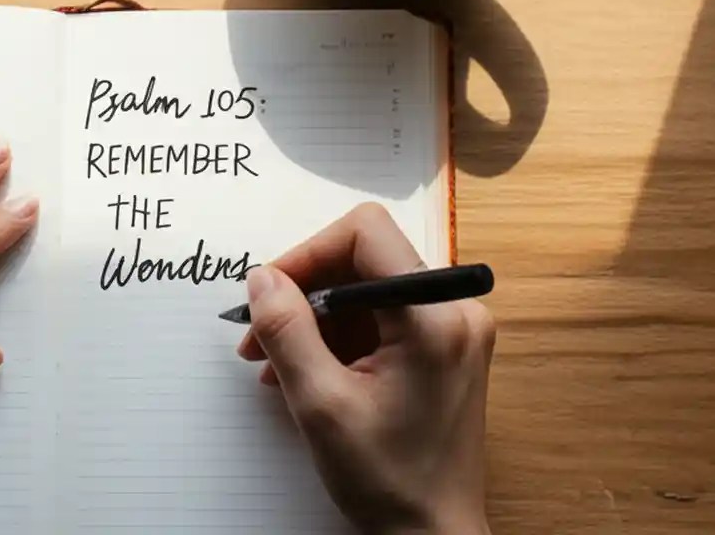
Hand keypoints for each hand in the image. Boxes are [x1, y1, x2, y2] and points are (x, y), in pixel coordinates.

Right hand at [237, 203, 494, 534]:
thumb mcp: (321, 405)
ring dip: (315, 319)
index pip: (366, 234)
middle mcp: (456, 312)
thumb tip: (262, 278)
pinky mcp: (443, 347)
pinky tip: (305, 370)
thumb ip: (286, 333)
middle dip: (304, 292)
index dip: (308, 253)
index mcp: (436, 319)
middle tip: (259, 334)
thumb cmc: (390, 482)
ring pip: (366, 288)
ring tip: (274, 362)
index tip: (271, 292)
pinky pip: (380, 317)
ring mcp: (453, 329)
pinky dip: (338, 336)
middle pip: (364, 259)